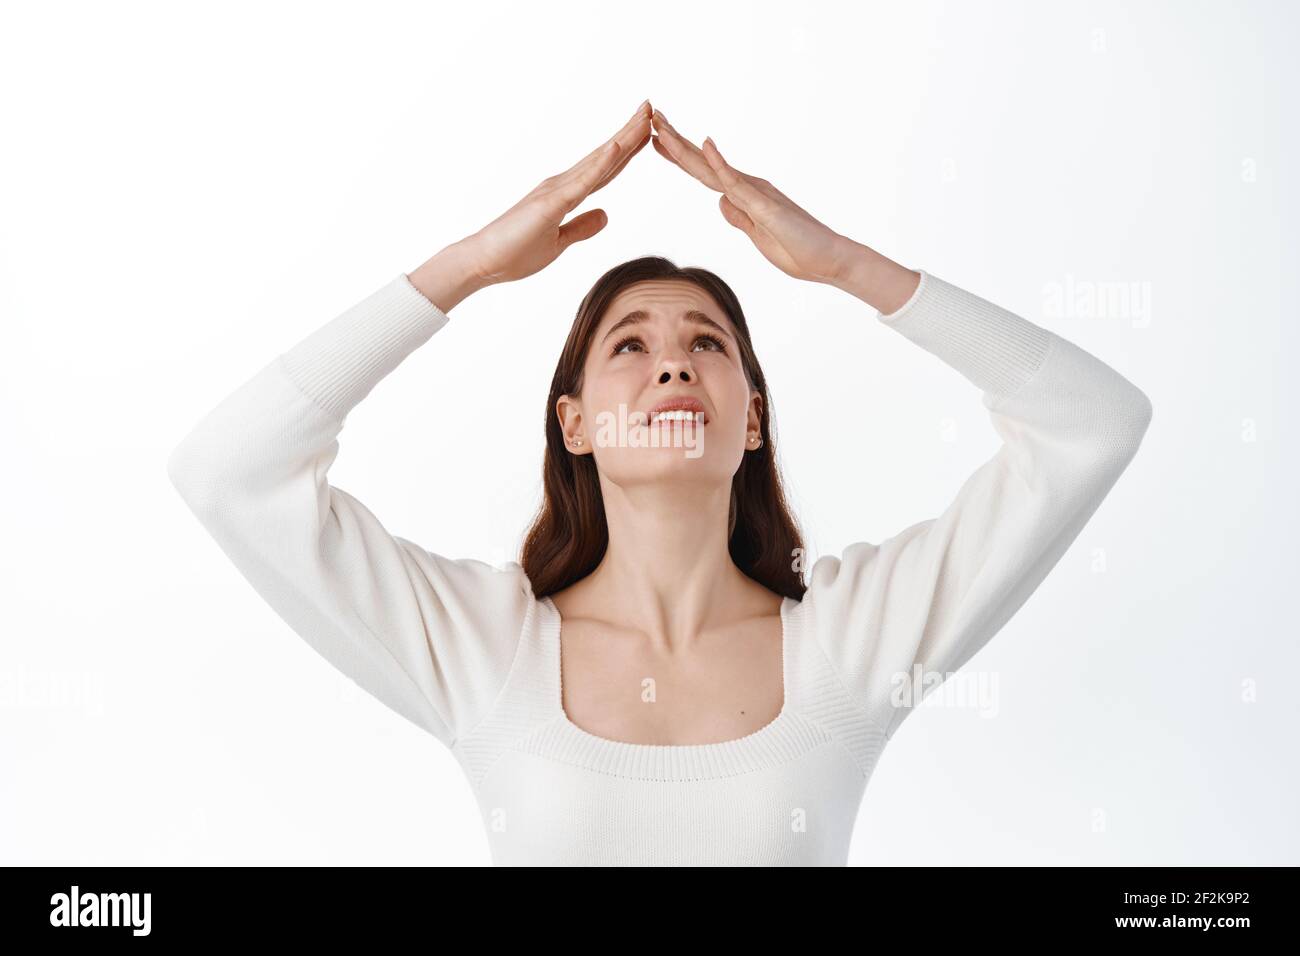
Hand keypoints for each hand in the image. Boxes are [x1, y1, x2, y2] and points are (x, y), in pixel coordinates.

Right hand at [457, 100, 653, 286]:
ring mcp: (555, 191)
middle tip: (652, 108)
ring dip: (623, 138)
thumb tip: (606, 215)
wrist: (483, 262)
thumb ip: (581, 227)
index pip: (605, 170)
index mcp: (566, 194)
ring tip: (645, 116)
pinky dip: (600, 164)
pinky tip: (617, 147)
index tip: (648, 131)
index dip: (627, 150)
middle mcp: (562, 184)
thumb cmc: (514, 254)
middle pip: (605, 156)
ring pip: (598, 161)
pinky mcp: (549, 204)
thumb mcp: (558, 242)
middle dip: (631, 133)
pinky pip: (581, 182)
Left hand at [650, 109, 850, 284]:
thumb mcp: (758, 236)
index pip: (704, 173)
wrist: (831, 260)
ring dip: (685, 146)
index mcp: (745, 196)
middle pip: (703, 163)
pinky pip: (737, 181)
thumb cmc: (799, 251)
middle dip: (674, 141)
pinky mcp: (765, 205)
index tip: (656, 141)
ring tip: (661, 126)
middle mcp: (749, 187)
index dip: (679, 157)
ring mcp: (756, 193)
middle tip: (650, 116)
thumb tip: (721, 203)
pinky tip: (704, 145)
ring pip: (712, 167)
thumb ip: (740, 217)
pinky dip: (719, 163)